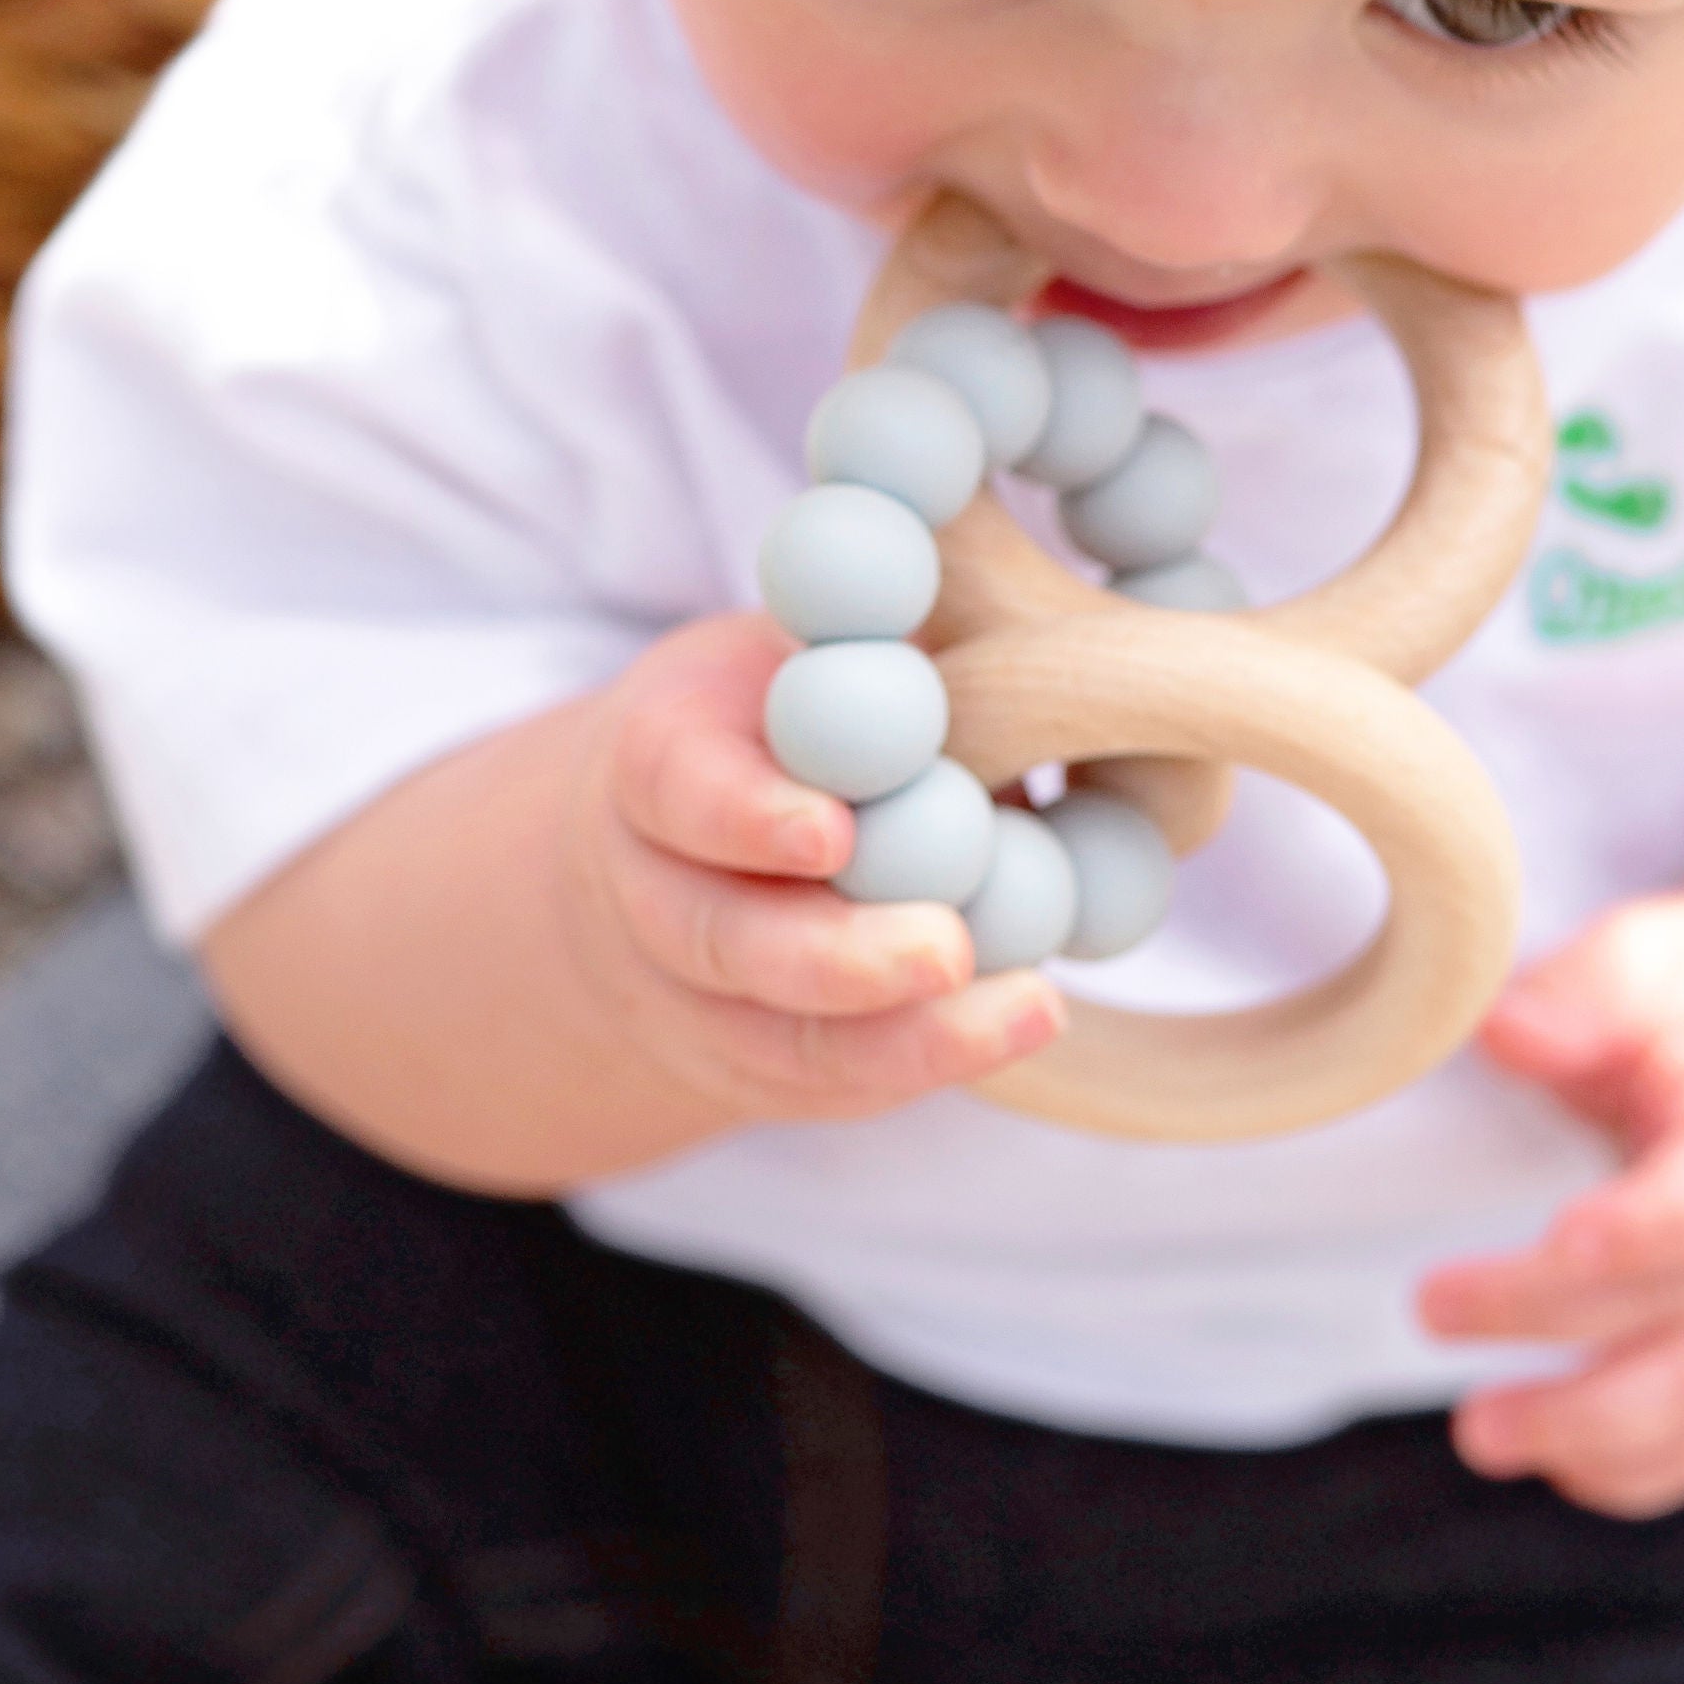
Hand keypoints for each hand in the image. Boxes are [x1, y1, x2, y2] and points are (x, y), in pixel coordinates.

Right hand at [574, 612, 1063, 1127]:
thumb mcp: (805, 646)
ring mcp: (694, 995)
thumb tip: (1014, 599)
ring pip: (778, 1038)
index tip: (834, 830)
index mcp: (659, 760)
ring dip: (904, 1036)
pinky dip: (921, 1063)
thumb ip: (883, 638)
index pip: (679, 790)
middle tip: (947, 948)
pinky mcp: (752, 1064)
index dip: (746, 815)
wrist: (680, 836)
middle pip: (723, 940)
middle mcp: (654, 887)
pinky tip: (1018, 1027)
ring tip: (1029, 1006)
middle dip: (836, 956)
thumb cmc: (784, 710)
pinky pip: (829, 1084)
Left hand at [1418, 895, 1683, 1517]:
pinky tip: (1555, 1464)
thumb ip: (1584, 993)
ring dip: (1600, 1433)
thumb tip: (1499, 1027)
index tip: (1555, 1238)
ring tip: (1482, 1433)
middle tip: (1432, 1310)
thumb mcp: (1661, 957)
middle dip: (1568, 1331)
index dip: (1647, 1228)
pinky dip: (1646, 1471)